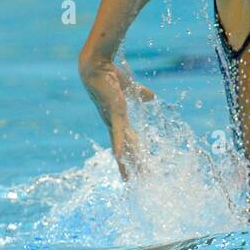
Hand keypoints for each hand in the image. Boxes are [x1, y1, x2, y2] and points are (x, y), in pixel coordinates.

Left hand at [78, 55, 154, 178]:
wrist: (97, 67)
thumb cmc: (111, 76)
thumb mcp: (130, 88)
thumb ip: (141, 94)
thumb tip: (152, 97)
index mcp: (118, 120)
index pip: (126, 142)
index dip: (129, 156)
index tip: (132, 170)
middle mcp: (113, 124)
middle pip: (124, 150)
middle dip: (129, 166)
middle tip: (132, 183)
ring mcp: (113, 120)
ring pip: (123, 145)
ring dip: (128, 161)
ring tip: (131, 177)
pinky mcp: (114, 113)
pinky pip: (118, 132)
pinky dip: (118, 144)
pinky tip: (117, 157)